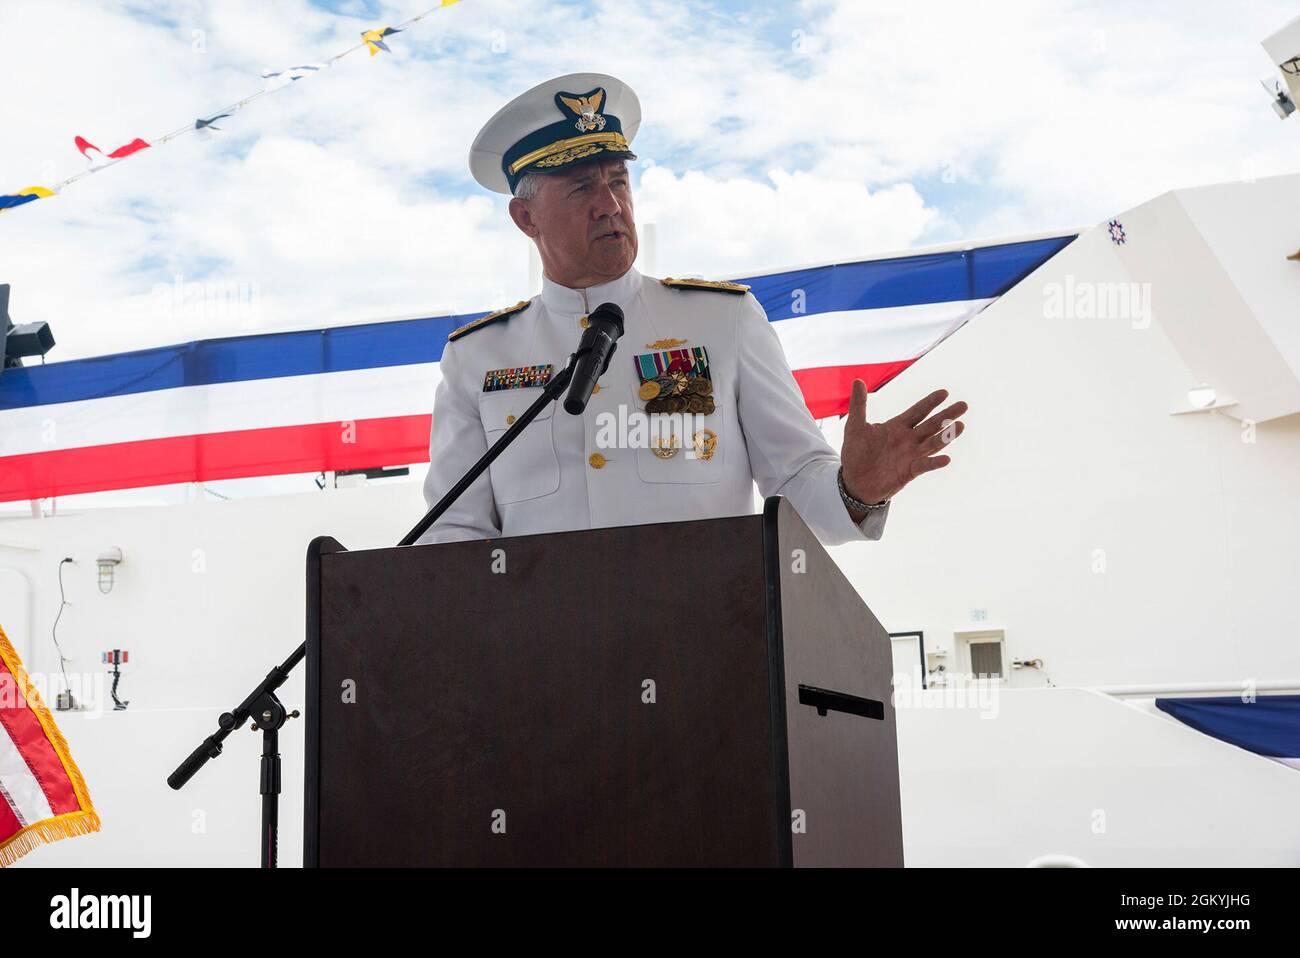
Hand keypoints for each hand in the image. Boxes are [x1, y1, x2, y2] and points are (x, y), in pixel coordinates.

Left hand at [839, 380, 967, 512]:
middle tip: (964, 405)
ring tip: (961, 425)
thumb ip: (859, 405)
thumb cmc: (855, 453)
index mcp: (898, 426)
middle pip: (932, 424)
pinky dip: (934, 462)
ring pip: (933, 443)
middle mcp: (909, 439)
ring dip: (947, 435)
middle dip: (947, 414)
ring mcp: (911, 455)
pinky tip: (946, 458)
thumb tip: (858, 380)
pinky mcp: (910, 471)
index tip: (944, 392)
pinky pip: (925, 465)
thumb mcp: (855, 427)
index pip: (918, 411)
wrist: (854, 481)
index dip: (931, 402)